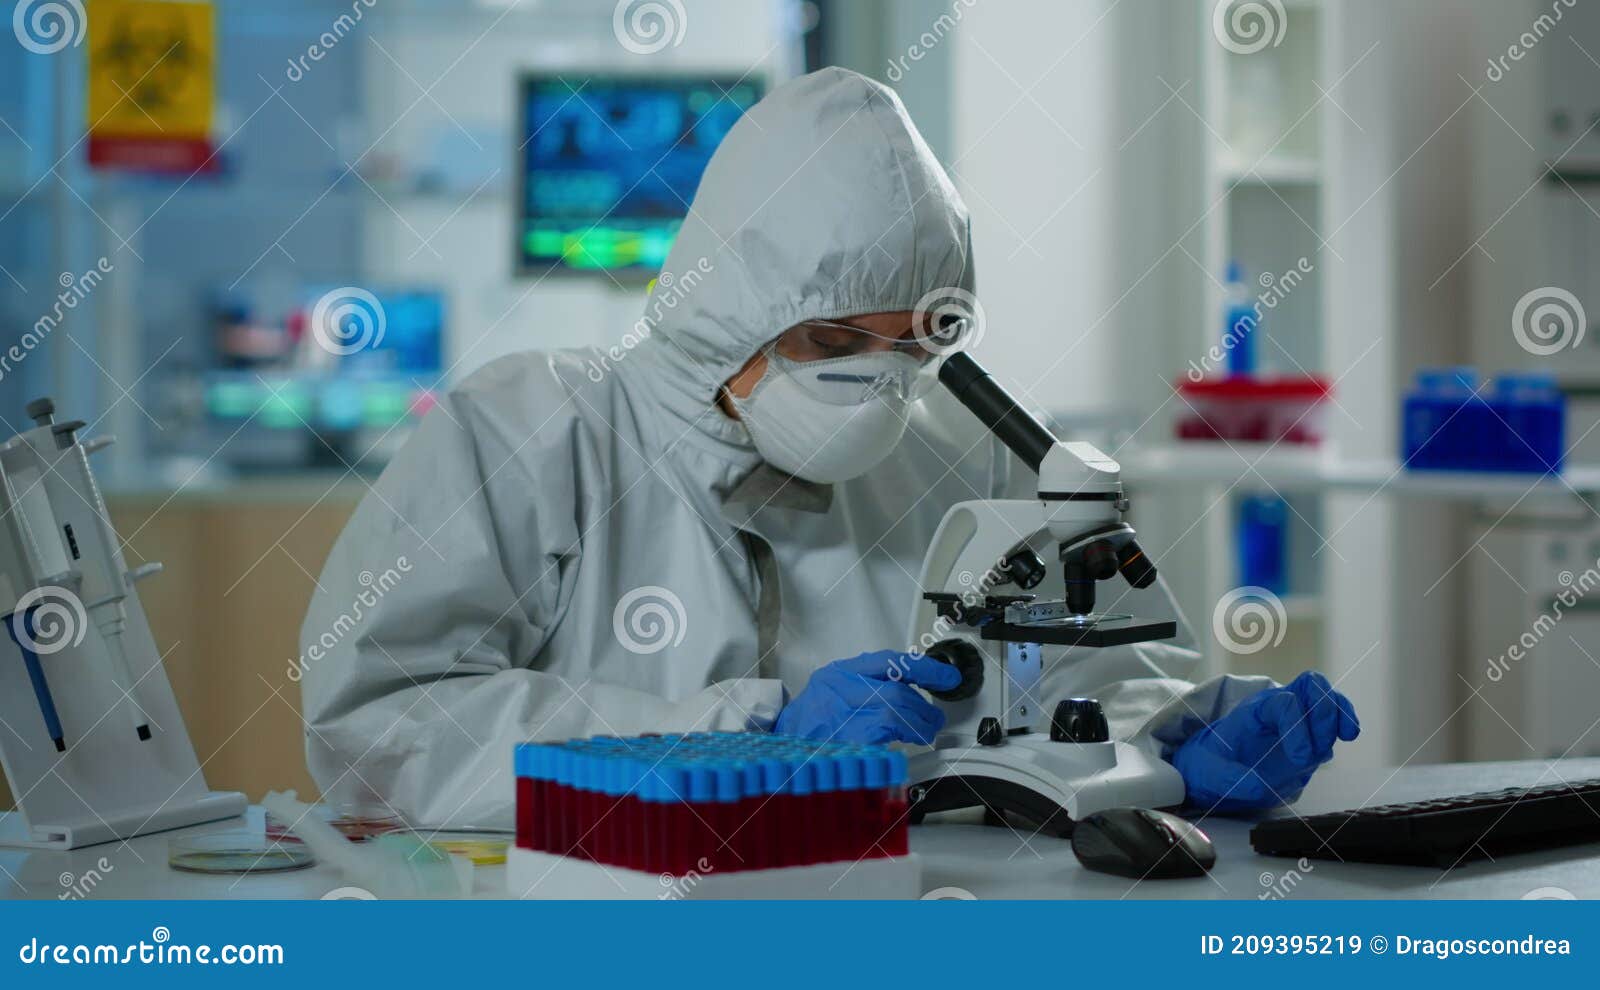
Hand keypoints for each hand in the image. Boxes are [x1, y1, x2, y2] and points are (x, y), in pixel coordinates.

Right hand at [774, 650, 961, 744]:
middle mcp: (837, 690)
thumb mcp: (832, 693)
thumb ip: (866, 687)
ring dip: (917, 724)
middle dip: (922, 706)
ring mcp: (837, 717)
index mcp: (837, 675)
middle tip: (935, 717)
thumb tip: (910, 692)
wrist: (778, 749)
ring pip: (892, 713)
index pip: (887, 662)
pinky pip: (881, 740)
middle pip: (894, 691)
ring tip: (926, 731)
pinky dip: (900, 741)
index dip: (922, 668)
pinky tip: (907, 745)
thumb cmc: (807, 725)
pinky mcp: (841, 743)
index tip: (944, 676)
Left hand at [1172, 671, 1358, 810]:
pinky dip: (1344, 722)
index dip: (1297, 728)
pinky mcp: (1309, 736)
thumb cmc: (1209, 764)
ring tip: (1346, 735)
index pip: (1284, 703)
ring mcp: (1297, 719)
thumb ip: (1230, 779)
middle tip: (1325, 739)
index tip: (1299, 758)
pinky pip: (1333, 718)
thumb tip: (1259, 785)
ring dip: (1339, 714)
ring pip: (1327, 697)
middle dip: (1324, 708)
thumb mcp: (1209, 772)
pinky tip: (1348, 735)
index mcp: (1253, 711)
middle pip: (1311, 684)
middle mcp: (1277, 708)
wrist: (1213, 768)